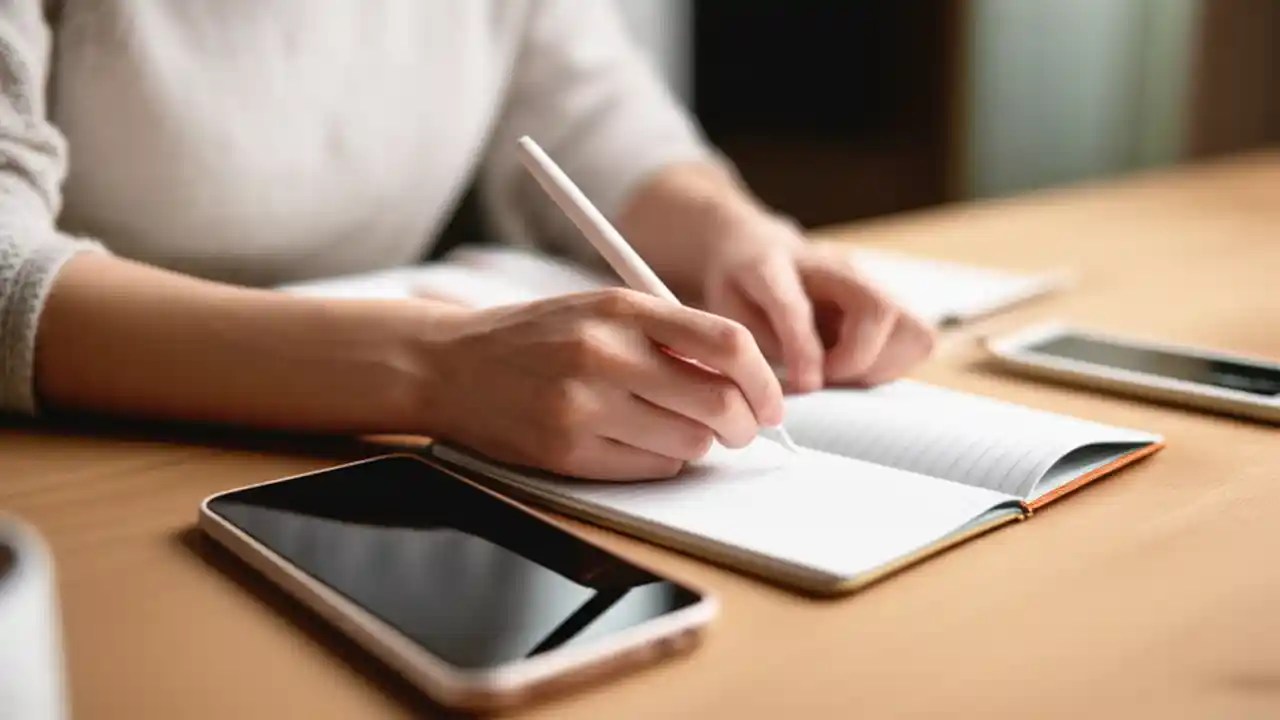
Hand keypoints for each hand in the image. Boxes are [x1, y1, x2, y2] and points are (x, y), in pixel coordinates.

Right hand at [423, 289, 784, 480]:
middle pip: (718, 402)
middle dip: (744, 425)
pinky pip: (650, 468)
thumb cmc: (536, 336)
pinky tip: (639, 442)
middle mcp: (605, 354)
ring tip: (674, 428)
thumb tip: (744, 380)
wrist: (449, 365)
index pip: (727, 343)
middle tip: (742, 429)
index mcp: (622, 309)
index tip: (773, 400)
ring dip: (698, 444)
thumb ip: (667, 334)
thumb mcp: (601, 310)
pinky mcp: (567, 451)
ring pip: (689, 443)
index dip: (764, 379)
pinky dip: (661, 461)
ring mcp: (584, 406)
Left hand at [699, 210, 935, 391]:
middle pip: (880, 309)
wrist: (757, 245)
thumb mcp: (729, 315)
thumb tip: (807, 386)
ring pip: (913, 329)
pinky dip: (890, 364)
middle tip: (826, 379)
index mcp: (773, 267)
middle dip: (858, 361)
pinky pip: (917, 341)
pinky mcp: (888, 296)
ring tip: (840, 373)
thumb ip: (761, 346)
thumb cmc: (741, 288)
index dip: (804, 349)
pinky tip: (854, 366)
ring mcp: (868, 278)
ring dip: (880, 367)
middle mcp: (833, 265)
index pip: (794, 305)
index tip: (807, 385)